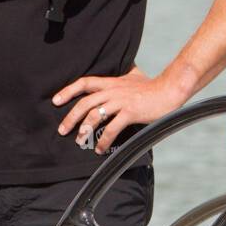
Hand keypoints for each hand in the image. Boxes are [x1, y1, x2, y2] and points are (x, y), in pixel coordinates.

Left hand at [53, 66, 185, 153]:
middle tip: (62, 130)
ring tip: (79, 141)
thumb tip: (117, 77)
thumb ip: (121, 79)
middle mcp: (114, 90)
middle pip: (85, 102)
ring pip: (95, 115)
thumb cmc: (152, 86)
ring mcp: (122, 101)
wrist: (170, 90)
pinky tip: (100, 149)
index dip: (68, 91)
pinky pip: (112, 128)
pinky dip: (103, 140)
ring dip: (84, 130)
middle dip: (70, 117)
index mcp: (112, 82)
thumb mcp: (133, 77)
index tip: (56, 101)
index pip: (85, 82)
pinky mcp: (130, 112)